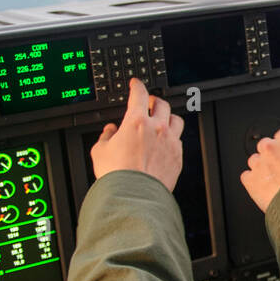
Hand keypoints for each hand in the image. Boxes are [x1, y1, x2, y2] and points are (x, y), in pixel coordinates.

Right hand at [90, 77, 184, 192]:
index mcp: (136, 122)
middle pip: (162, 104)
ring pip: (176, 120)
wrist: (134, 196)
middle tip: (149, 103)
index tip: (136, 84)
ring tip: (162, 120)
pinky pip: (179, 140)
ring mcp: (170, 142)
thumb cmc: (117, 175)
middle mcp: (157, 128)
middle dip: (154, 100)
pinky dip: (172, 138)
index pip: (139, 94)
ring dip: (168, 117)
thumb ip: (105, 136)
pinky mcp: (178, 156)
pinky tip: (166, 142)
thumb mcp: (99, 151)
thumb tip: (110, 130)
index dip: (137, 86)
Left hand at [241, 129, 279, 213]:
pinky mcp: (250, 179)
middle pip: (266, 146)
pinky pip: (247, 177)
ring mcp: (259, 163)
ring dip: (262, 168)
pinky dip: (254, 182)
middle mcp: (271, 148)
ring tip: (274, 180)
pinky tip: (265, 187)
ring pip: (255, 161)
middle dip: (272, 156)